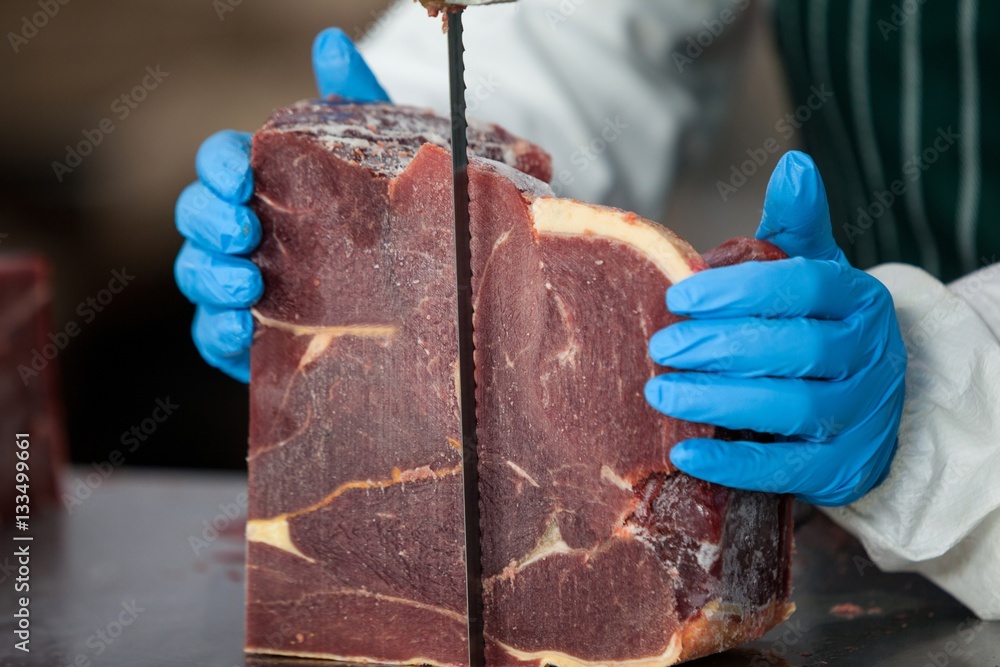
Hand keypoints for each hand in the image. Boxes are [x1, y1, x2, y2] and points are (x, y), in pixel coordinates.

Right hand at [174, 28, 389, 380]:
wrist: (412, 285)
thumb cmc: (383, 214)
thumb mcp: (379, 157)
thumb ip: (354, 101)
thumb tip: (332, 44)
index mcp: (261, 183)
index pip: (220, 162)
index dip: (221, 166)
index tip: (245, 176)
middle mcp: (240, 229)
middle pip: (194, 216)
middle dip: (210, 221)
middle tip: (244, 231)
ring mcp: (237, 282)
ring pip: (195, 274)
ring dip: (212, 278)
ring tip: (249, 284)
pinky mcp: (247, 334)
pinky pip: (212, 334)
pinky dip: (217, 333)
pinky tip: (241, 332)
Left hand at [644, 151, 905, 506]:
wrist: (866, 402)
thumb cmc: (820, 327)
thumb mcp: (814, 272)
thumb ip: (795, 227)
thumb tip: (793, 165)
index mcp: (857, 298)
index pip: (801, 285)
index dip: (738, 289)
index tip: (678, 296)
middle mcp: (868, 355)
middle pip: (791, 348)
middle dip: (718, 346)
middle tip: (661, 345)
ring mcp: (859, 415)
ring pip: (789, 408)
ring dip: (717, 400)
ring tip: (660, 390)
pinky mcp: (839, 467)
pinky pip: (786, 469)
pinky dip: (733, 463)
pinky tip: (683, 453)